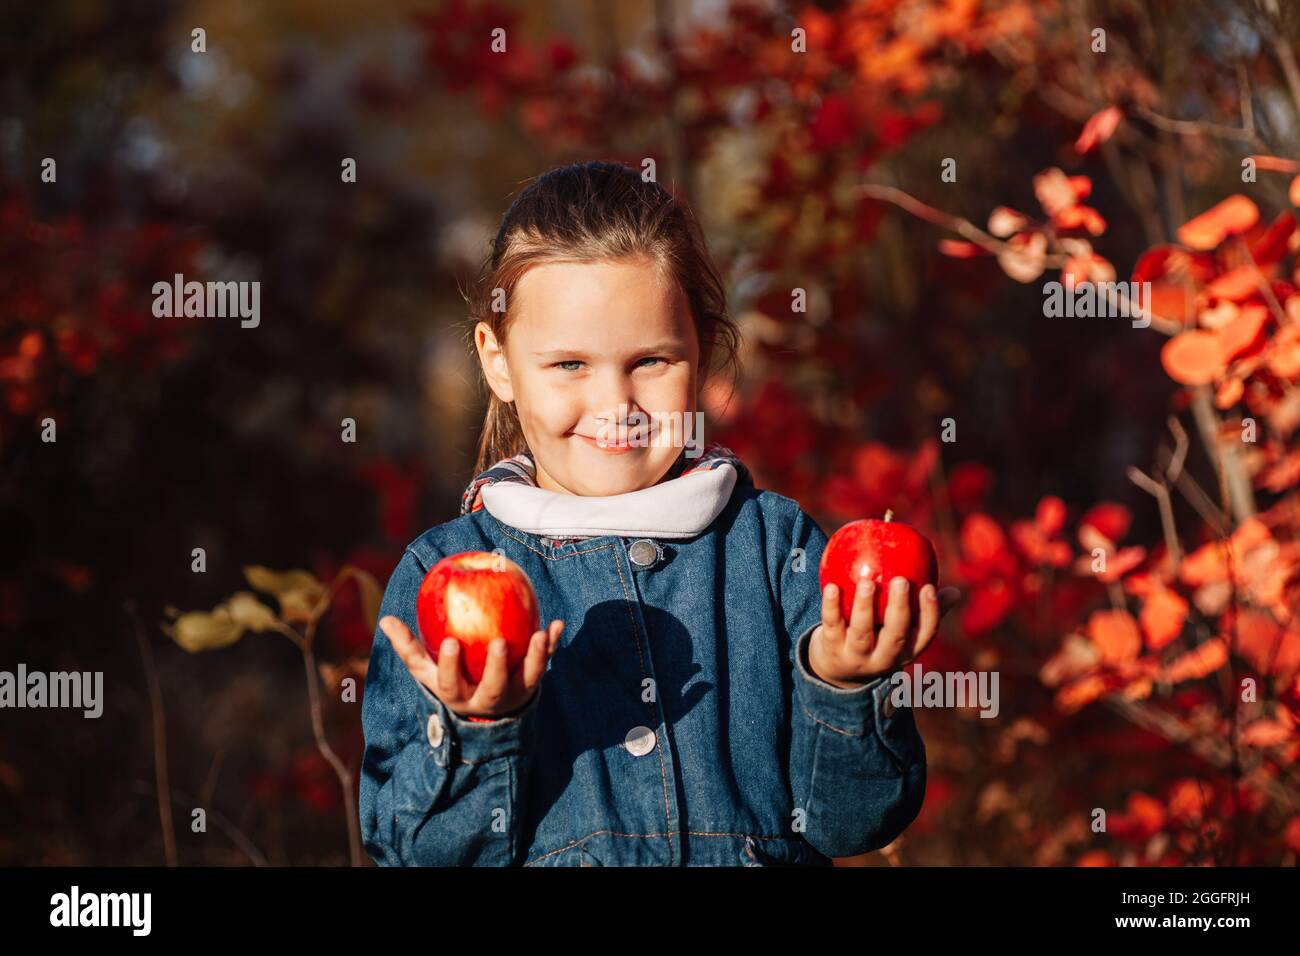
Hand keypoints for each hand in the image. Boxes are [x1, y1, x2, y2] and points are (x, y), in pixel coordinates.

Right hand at [379, 616, 564, 718]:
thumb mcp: (427, 670)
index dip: (451, 666)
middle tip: (498, 642)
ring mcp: (513, 694)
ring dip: (535, 657)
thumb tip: (385, 619)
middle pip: (493, 688)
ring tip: (539, 633)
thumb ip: (409, 647)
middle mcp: (488, 699)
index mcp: (459, 695)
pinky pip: (545, 663)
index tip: (450, 643)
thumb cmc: (451, 680)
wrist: (487, 708)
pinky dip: (553, 645)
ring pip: (527, 679)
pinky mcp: (533, 684)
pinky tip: (557, 624)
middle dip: (496, 667)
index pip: (451, 684)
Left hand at [808, 576, 960, 688]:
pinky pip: (832, 626)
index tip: (930, 587)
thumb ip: (923, 610)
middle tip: (901, 581)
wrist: (838, 670)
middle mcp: (884, 658)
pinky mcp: (832, 651)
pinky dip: (831, 607)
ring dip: (865, 607)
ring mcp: (857, 657)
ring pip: (862, 634)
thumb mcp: (902, 631)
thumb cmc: (878, 638)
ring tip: (867, 583)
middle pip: (895, 636)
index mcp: (907, 651)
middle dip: (900, 609)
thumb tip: (956, 591)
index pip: (925, 634)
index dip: (930, 613)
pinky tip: (832, 586)